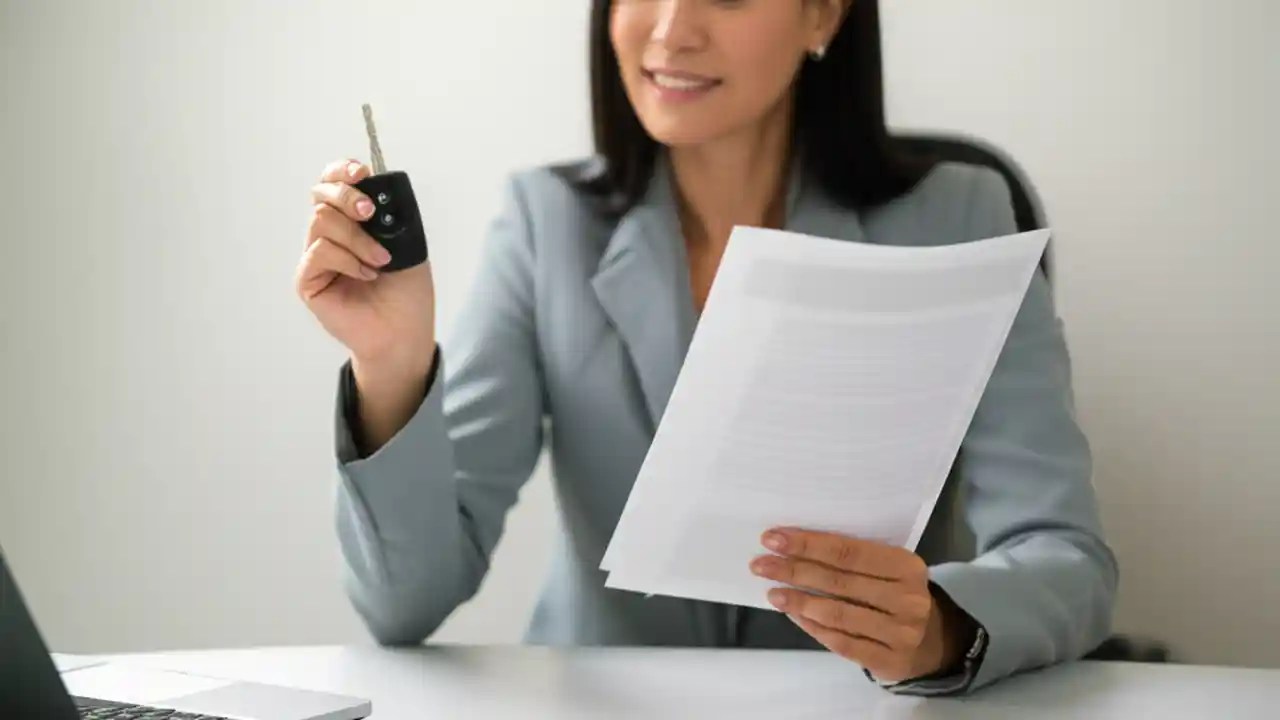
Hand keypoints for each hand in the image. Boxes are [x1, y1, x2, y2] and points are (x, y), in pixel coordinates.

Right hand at [296, 158, 435, 374]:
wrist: (404, 332)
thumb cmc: (406, 292)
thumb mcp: (408, 243)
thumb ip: (389, 215)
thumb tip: (376, 192)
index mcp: (350, 221)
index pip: (333, 183)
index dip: (342, 171)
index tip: (362, 173)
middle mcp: (329, 235)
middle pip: (321, 194)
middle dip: (347, 196)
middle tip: (370, 212)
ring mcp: (316, 257)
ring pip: (321, 221)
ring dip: (357, 237)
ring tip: (380, 260)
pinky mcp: (308, 280)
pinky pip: (319, 252)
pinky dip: (347, 260)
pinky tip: (366, 275)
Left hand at [749, 528, 974, 683]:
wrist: (933, 640)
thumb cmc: (898, 593)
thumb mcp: (889, 569)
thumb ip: (853, 559)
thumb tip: (793, 547)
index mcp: (906, 565)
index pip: (848, 552)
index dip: (807, 544)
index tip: (772, 538)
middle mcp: (907, 598)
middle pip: (838, 581)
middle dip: (794, 570)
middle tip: (760, 564)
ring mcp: (900, 633)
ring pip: (838, 614)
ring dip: (799, 602)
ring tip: (773, 593)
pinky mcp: (889, 661)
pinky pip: (842, 642)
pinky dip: (813, 627)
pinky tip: (794, 615)